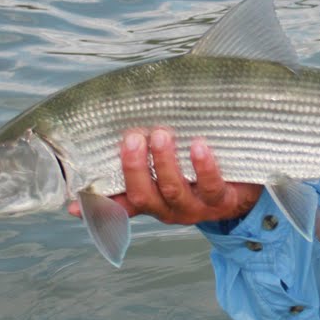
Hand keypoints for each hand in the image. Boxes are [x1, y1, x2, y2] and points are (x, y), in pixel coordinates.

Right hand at [70, 129, 262, 227]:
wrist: (247, 185)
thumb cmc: (199, 165)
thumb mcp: (171, 160)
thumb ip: (148, 146)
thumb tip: (127, 112)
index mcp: (150, 198)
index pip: (117, 203)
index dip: (95, 205)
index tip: (72, 203)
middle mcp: (167, 207)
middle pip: (142, 194)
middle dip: (134, 166)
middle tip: (133, 136)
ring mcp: (194, 206)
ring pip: (172, 189)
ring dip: (164, 162)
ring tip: (162, 134)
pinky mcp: (221, 200)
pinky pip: (209, 185)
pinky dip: (203, 165)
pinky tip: (198, 145)